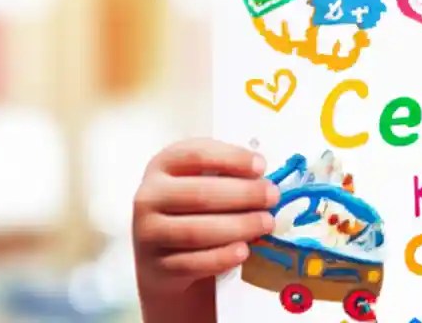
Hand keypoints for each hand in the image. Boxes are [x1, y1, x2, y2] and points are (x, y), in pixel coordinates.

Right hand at [133, 139, 278, 295]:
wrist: (164, 258)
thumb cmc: (192, 209)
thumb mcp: (202, 181)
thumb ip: (227, 175)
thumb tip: (263, 180)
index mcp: (163, 165)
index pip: (196, 155)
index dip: (232, 159)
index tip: (261, 166)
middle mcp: (149, 196)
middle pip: (200, 194)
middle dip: (244, 195)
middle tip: (273, 197)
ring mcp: (148, 233)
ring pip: (197, 231)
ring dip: (239, 227)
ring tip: (266, 223)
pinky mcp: (155, 266)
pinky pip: (192, 263)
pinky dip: (222, 257)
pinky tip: (243, 250)